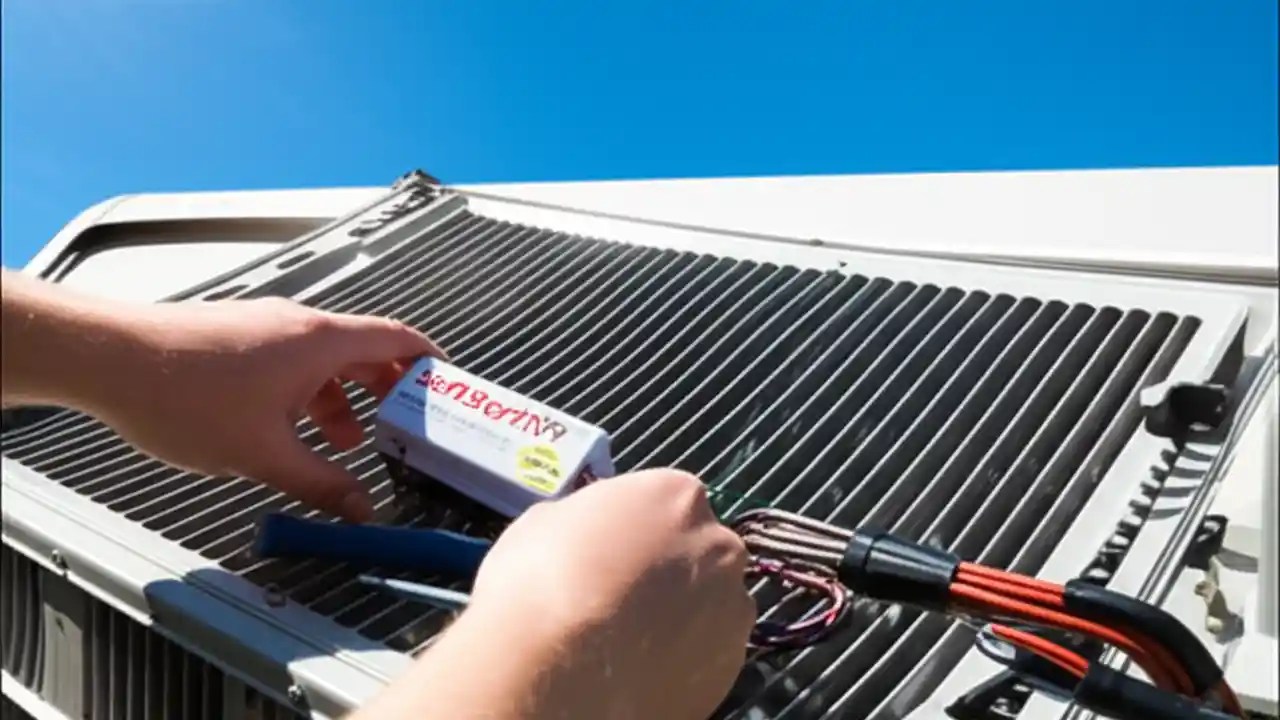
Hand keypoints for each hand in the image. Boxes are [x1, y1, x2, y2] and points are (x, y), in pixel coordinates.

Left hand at [85, 297, 442, 521]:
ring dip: (343, 401)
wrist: (108, 359)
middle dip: (387, 393)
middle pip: (365, 352)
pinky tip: (293, 433)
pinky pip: (293, 364)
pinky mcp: (239, 339)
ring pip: (325, 363)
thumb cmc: (183, 394)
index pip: (398, 340)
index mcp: (320, 342)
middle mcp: (299, 326)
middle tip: (404, 428)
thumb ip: (320, 483)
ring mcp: (267, 329)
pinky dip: (308, 395)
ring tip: (346, 445)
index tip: (448, 385)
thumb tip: (360, 508)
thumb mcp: (263, 454)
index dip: (430, 362)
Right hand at [463, 469, 754, 718]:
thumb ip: (590, 520)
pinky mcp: (731, 665)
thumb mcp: (549, 521)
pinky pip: (708, 652)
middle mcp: (719, 545)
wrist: (553, 669)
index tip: (614, 548)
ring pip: (710, 604)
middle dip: (669, 568)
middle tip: (623, 593)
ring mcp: (732, 608)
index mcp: (678, 495)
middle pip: (699, 550)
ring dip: (681, 613)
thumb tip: (592, 533)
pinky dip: (683, 657)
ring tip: (630, 638)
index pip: (668, 501)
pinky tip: (641, 667)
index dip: (638, 527)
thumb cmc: (542, 580)